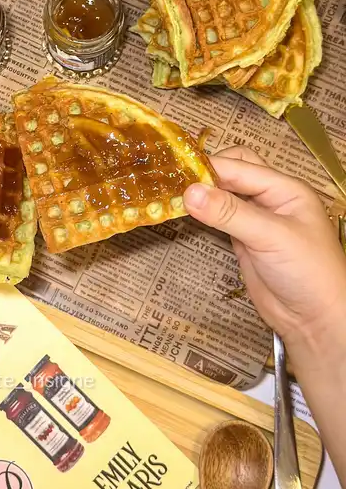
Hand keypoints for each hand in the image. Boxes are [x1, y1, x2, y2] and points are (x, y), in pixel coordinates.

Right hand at [183, 146, 345, 347]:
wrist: (315, 321)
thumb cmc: (307, 273)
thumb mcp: (271, 237)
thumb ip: (230, 213)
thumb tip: (189, 192)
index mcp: (285, 188)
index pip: (241, 166)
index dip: (210, 168)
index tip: (177, 173)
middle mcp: (270, 198)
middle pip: (233, 171)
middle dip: (206, 172)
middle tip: (176, 180)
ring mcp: (256, 219)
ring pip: (224, 193)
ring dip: (203, 191)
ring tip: (172, 192)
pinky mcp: (243, 239)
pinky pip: (220, 217)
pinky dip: (203, 211)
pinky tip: (185, 211)